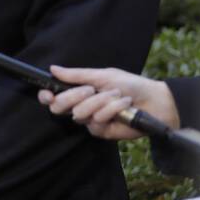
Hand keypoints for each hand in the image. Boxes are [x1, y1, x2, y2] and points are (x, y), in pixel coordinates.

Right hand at [38, 65, 178, 139]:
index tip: (48, 93)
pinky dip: (111, 109)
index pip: (52, 98)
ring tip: (117, 96)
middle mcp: (80, 107)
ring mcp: (90, 120)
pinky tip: (123, 105)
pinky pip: (96, 121)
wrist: (154, 100)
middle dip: (74, 96)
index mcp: (77, 92)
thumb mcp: (102, 75)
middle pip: (59, 107)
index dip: (46, 96)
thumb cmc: (130, 85)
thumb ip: (76, 75)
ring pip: (79, 113)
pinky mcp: (102, 131)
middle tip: (90, 90)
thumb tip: (53, 68)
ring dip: (101, 101)